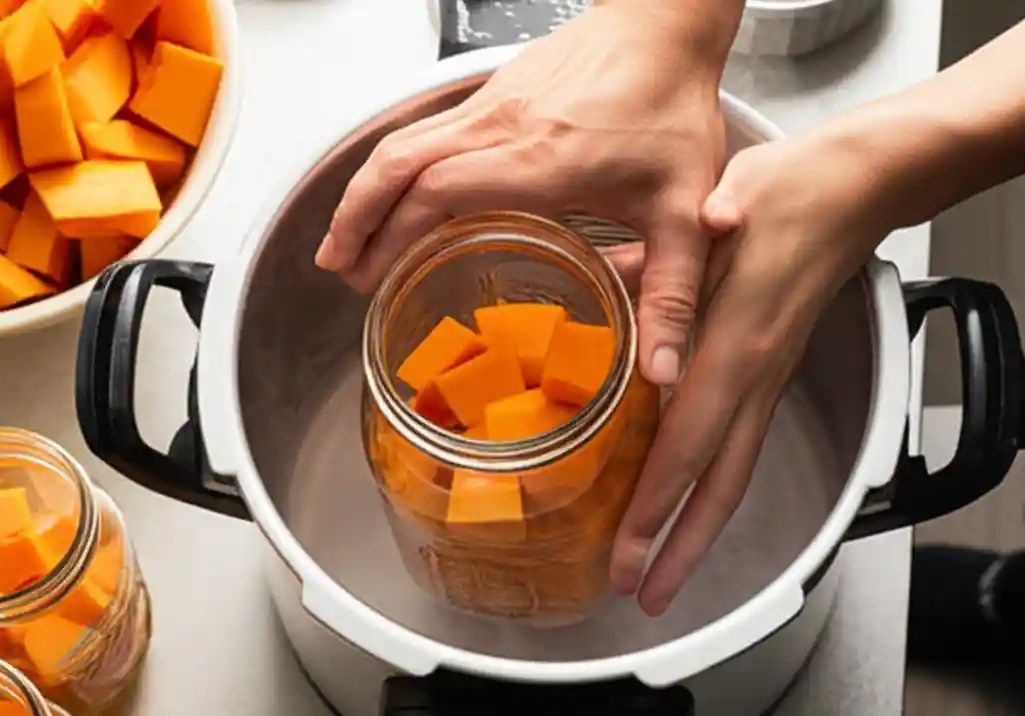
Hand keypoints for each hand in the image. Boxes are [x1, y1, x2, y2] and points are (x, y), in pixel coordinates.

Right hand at [316, 0, 741, 385]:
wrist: (665, 26)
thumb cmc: (673, 110)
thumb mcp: (686, 211)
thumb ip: (674, 292)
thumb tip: (665, 371)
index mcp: (540, 160)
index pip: (439, 192)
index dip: (395, 235)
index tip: (371, 276)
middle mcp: (502, 127)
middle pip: (400, 164)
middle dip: (358, 217)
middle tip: (338, 267)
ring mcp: (492, 103)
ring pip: (404, 141)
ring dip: (366, 189)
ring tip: (346, 239)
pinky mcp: (493, 92)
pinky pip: (426, 130)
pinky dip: (394, 166)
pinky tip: (395, 197)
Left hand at [607, 129, 893, 615]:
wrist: (856, 186)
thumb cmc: (788, 191)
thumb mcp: (716, 209)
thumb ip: (667, 256)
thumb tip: (616, 272)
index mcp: (738, 344)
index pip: (689, 441)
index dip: (656, 504)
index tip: (626, 552)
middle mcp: (757, 376)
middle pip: (720, 483)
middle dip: (680, 547)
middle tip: (641, 595)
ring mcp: (768, 379)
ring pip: (734, 473)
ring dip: (697, 530)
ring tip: (662, 573)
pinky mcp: (770, 372)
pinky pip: (740, 447)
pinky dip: (711, 488)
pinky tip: (684, 502)